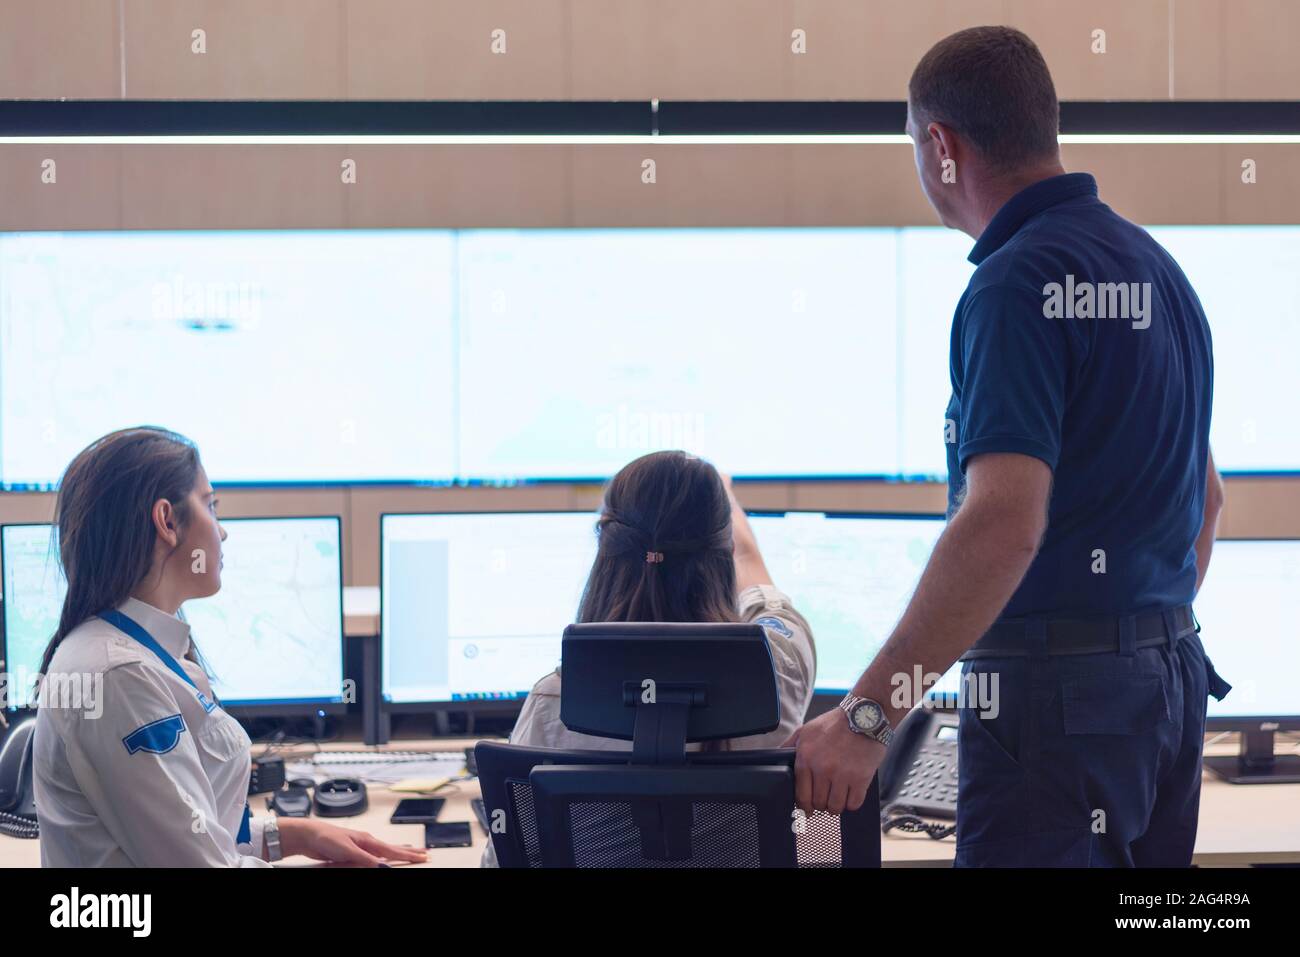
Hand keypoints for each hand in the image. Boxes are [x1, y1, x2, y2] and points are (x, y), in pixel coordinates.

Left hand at [279, 819, 427, 866]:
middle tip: (424, 854)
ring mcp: (361, 847)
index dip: (409, 855)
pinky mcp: (353, 852)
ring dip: (399, 852)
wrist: (310, 836)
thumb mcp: (348, 851)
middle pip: (393, 849)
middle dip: (409, 852)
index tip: (423, 857)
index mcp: (368, 841)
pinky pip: (374, 855)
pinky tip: (383, 858)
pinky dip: (384, 856)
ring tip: (410, 852)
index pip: (393, 851)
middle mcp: (367, 843)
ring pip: (385, 851)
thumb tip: (383, 866)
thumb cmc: (326, 838)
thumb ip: (365, 859)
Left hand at [783, 707, 885, 815]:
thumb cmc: (834, 723)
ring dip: (837, 805)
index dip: (804, 806)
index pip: (801, 795)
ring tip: (838, 797)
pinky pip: (854, 804)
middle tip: (826, 799)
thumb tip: (776, 757)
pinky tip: (851, 794)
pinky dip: (852, 802)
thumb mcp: (806, 730)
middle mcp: (822, 768)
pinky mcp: (861, 778)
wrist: (864, 716)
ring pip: (835, 807)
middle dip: (821, 804)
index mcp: (806, 758)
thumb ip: (789, 745)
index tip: (808, 810)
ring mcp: (842, 775)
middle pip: (818, 803)